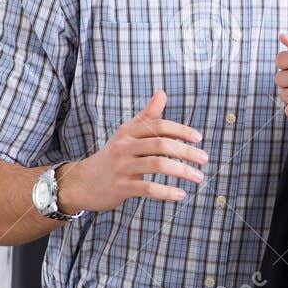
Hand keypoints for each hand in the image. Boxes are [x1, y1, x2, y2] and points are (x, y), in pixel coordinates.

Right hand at [61, 90, 209, 211]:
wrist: (82, 182)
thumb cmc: (113, 155)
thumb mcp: (127, 133)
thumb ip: (147, 116)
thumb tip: (162, 93)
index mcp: (128, 131)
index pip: (159, 126)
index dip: (181, 131)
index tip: (199, 138)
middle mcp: (124, 146)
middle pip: (161, 144)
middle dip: (186, 152)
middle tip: (205, 159)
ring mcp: (121, 166)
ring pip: (157, 165)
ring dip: (182, 171)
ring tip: (199, 177)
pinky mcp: (120, 186)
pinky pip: (147, 188)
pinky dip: (166, 191)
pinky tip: (181, 195)